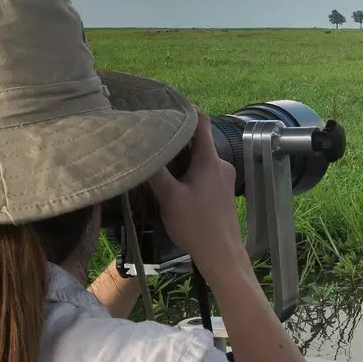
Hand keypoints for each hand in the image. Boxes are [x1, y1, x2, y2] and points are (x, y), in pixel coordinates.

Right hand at [146, 113, 243, 268]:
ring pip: (200, 159)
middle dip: (176, 140)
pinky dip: (190, 172)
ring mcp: (225, 178)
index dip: (184, 111)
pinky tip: (175, 183)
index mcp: (210, 159)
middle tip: (153, 139)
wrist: (221, 254)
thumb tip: (137, 148)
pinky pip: (205, 172)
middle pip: (197, 142)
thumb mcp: (169, 197)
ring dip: (182, 159)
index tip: (165, 107)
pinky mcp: (223, 191)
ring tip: (159, 161)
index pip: (201, 122)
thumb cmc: (196, 224)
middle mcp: (221, 163)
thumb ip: (154, 171)